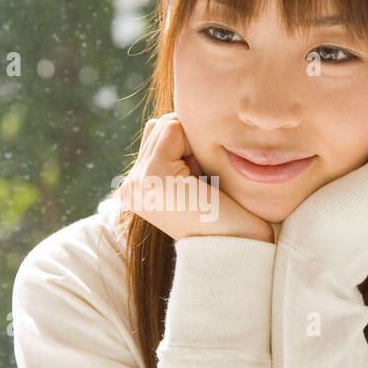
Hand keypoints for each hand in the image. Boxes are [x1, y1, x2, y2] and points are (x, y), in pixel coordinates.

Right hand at [118, 113, 274, 242]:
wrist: (237, 247)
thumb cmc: (227, 216)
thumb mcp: (192, 181)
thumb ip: (172, 153)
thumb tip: (162, 121)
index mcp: (136, 191)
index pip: (158, 135)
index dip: (189, 149)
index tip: (200, 185)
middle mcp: (130, 188)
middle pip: (161, 126)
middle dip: (189, 146)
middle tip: (201, 186)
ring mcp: (136, 183)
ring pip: (167, 126)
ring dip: (193, 147)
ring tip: (200, 185)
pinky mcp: (150, 176)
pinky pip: (173, 128)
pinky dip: (195, 146)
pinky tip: (201, 182)